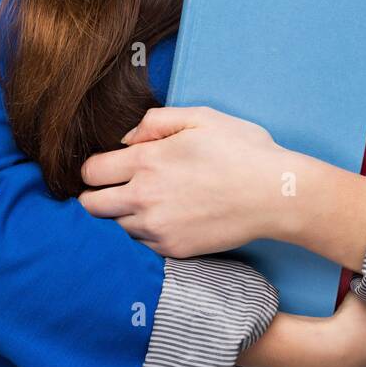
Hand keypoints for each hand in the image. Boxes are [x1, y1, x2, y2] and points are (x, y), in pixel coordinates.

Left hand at [77, 105, 286, 254]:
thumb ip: (155, 121)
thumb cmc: (242, 151)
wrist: (275, 195)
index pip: (90, 172)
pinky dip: (146, 232)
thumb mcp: (201, 117)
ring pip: (115, 226)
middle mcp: (144, 198)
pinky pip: (141, 244)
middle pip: (91, 205)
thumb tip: (126, 140)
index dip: (94, 168)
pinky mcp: (173, 249)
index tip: (108, 166)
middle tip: (116, 187)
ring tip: (151, 201)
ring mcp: (157, 228)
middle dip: (97, 194)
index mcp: (147, 161)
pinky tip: (169, 217)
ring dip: (123, 214)